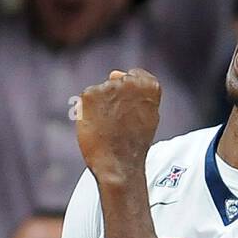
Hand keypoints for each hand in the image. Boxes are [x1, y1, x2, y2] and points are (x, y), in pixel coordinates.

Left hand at [77, 68, 161, 186]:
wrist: (119, 163)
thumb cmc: (134, 143)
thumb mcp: (148, 115)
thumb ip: (138, 92)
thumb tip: (114, 73)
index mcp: (149, 86)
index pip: (137, 75)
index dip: (131, 93)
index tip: (131, 109)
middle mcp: (129, 82)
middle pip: (117, 81)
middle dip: (116, 98)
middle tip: (119, 121)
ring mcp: (108, 87)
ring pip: (102, 91)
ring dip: (102, 105)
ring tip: (109, 126)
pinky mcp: (89, 95)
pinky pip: (88, 99)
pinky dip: (89, 111)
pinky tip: (98, 126)